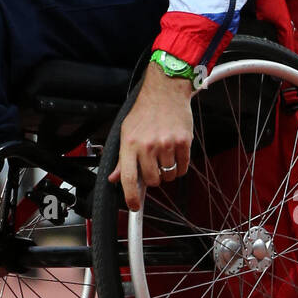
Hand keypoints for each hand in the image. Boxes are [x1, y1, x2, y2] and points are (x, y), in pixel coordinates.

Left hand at [107, 61, 194, 211]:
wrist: (165, 91)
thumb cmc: (145, 110)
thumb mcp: (126, 132)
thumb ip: (122, 159)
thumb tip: (114, 178)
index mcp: (130, 144)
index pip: (128, 179)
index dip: (131, 197)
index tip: (134, 206)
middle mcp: (147, 146)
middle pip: (152, 181)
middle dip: (153, 178)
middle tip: (153, 165)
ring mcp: (166, 144)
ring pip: (169, 176)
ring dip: (167, 171)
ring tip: (164, 155)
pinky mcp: (183, 142)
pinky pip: (183, 168)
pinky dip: (180, 167)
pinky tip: (175, 154)